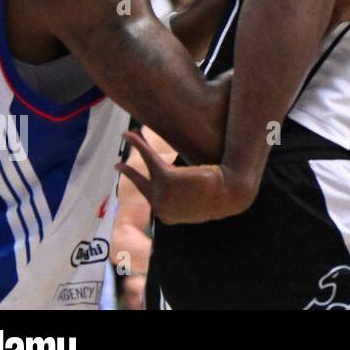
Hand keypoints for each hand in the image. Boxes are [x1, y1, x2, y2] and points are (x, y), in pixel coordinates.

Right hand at [116, 130, 253, 224]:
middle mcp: (160, 208)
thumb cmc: (222, 196)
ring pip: (145, 167)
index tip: (140, 183)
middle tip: (118, 166)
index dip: (144, 187)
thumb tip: (189, 190)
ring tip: (129, 136)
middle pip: (141, 185)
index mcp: (168, 215)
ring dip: (138, 147)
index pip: (152, 199)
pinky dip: (140, 145)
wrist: (231, 193)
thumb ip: (188, 199)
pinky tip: (131, 134)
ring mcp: (161, 194)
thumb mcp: (201, 202)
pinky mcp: (166, 178)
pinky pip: (149, 158)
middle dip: (130, 174)